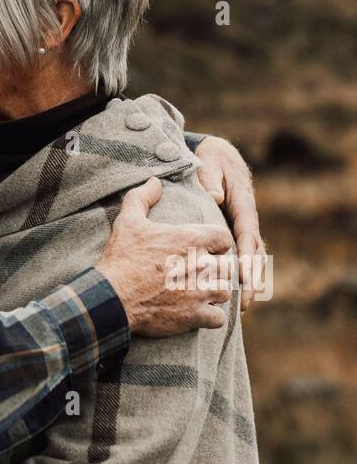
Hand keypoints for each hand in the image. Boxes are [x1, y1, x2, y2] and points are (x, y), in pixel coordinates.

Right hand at [97, 177, 233, 335]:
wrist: (113, 297)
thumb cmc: (122, 258)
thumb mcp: (129, 221)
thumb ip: (143, 197)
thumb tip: (155, 181)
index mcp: (190, 240)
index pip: (224, 238)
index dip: (216, 244)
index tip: (205, 249)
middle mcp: (201, 265)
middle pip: (228, 266)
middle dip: (217, 269)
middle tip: (200, 273)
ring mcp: (200, 292)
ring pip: (226, 291)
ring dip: (215, 293)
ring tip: (201, 293)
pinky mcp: (195, 316)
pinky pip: (219, 318)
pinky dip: (211, 316)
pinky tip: (198, 312)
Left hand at [194, 136, 266, 310]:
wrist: (217, 155)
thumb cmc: (212, 159)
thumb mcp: (210, 162)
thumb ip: (210, 179)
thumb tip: (215, 199)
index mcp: (242, 205)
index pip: (247, 234)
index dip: (247, 257)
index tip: (244, 276)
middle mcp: (245, 219)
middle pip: (253, 253)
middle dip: (251, 279)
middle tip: (245, 303)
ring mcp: (240, 227)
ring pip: (250, 259)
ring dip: (248, 282)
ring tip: (242, 308)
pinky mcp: (233, 234)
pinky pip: (239, 256)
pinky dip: (240, 275)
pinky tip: (232, 295)